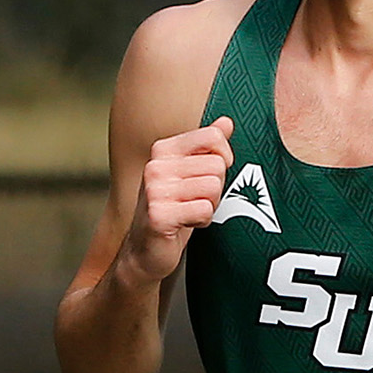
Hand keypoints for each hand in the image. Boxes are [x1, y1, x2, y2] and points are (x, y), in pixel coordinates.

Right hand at [116, 117, 234, 286]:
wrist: (145, 251)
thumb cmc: (172, 210)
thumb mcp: (190, 174)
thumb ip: (207, 146)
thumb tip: (226, 121)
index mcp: (163, 149)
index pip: (213, 137)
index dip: (223, 158)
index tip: (210, 174)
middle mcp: (156, 165)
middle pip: (218, 165)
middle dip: (215, 188)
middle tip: (195, 200)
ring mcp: (155, 190)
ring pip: (214, 187)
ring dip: (209, 205)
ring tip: (189, 211)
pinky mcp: (159, 214)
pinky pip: (204, 209)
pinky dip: (202, 220)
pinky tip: (184, 224)